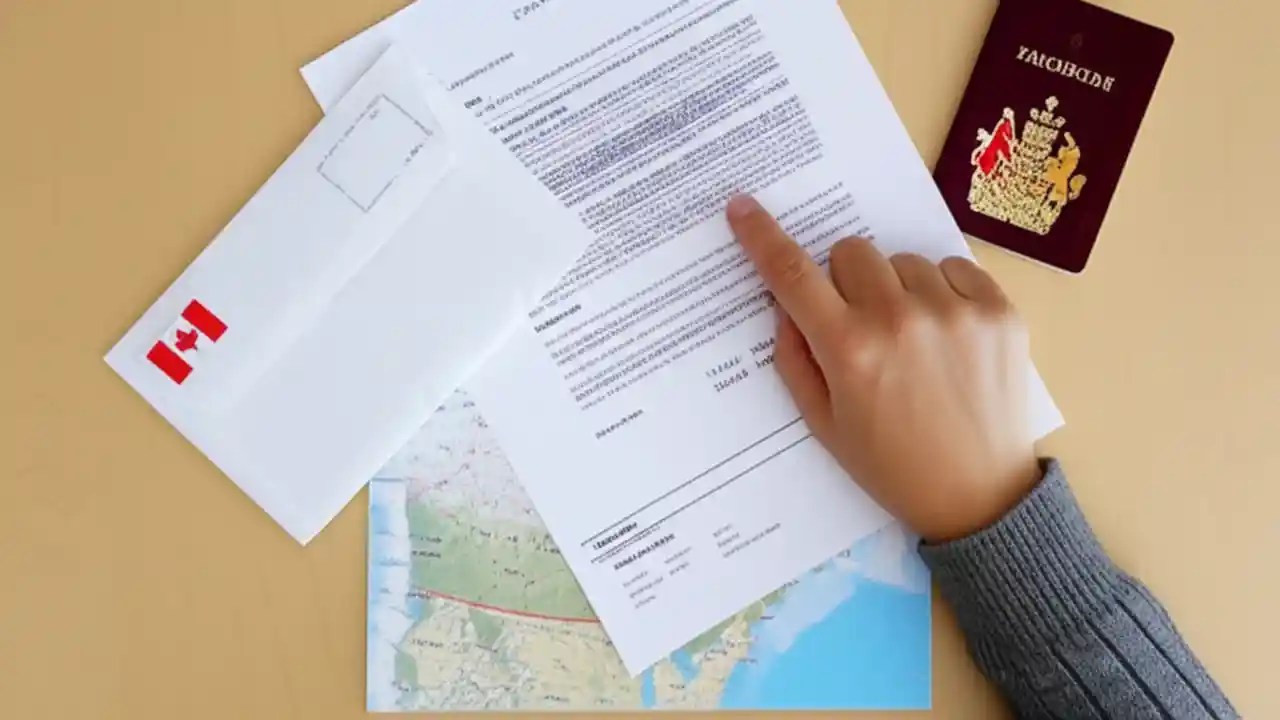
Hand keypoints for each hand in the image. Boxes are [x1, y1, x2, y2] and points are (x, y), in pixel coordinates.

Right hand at [727, 195, 1039, 541]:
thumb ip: (794, 357)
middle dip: (844, 280)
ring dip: (896, 288)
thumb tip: (786, 305)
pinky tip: (945, 336)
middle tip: (858, 325)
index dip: (761, 236)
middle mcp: (900, 320)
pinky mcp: (998, 310)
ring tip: (911, 341)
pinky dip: (942, 292)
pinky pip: (954, 267)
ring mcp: (955, 311)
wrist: (978, 496)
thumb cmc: (891, 464)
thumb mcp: (822, 422)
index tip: (743, 207)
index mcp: (849, 350)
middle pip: (851, 252)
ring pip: (903, 260)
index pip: (792, 274)